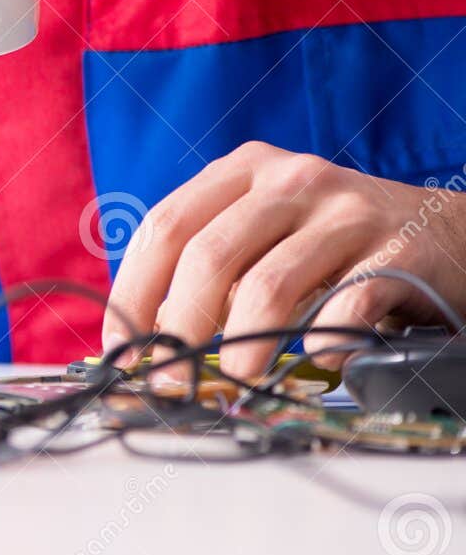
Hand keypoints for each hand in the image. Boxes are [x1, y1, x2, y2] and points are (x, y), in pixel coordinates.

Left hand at [103, 141, 465, 380]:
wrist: (451, 234)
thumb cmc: (337, 246)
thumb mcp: (268, 234)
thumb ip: (214, 267)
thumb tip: (144, 340)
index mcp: (243, 170)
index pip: (165, 226)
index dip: (136, 292)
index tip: (121, 347)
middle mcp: (292, 178)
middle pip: (210, 256)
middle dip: (180, 329)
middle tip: (172, 381)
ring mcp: (348, 210)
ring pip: (270, 284)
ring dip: (242, 348)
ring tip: (234, 383)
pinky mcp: (401, 249)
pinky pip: (348, 304)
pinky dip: (324, 344)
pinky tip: (318, 363)